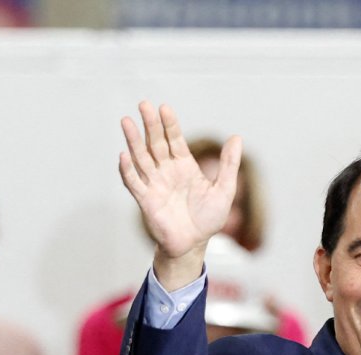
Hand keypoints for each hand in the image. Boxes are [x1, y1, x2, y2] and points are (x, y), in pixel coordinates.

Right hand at [119, 101, 240, 287]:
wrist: (194, 244)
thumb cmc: (208, 218)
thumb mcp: (224, 190)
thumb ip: (228, 165)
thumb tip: (237, 137)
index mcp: (184, 166)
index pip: (174, 139)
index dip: (169, 124)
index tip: (164, 107)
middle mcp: (166, 171)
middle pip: (155, 143)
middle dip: (150, 125)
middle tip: (143, 104)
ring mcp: (154, 184)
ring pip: (141, 158)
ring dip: (133, 140)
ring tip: (126, 121)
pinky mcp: (145, 200)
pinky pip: (134, 183)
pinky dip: (127, 170)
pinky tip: (123, 156)